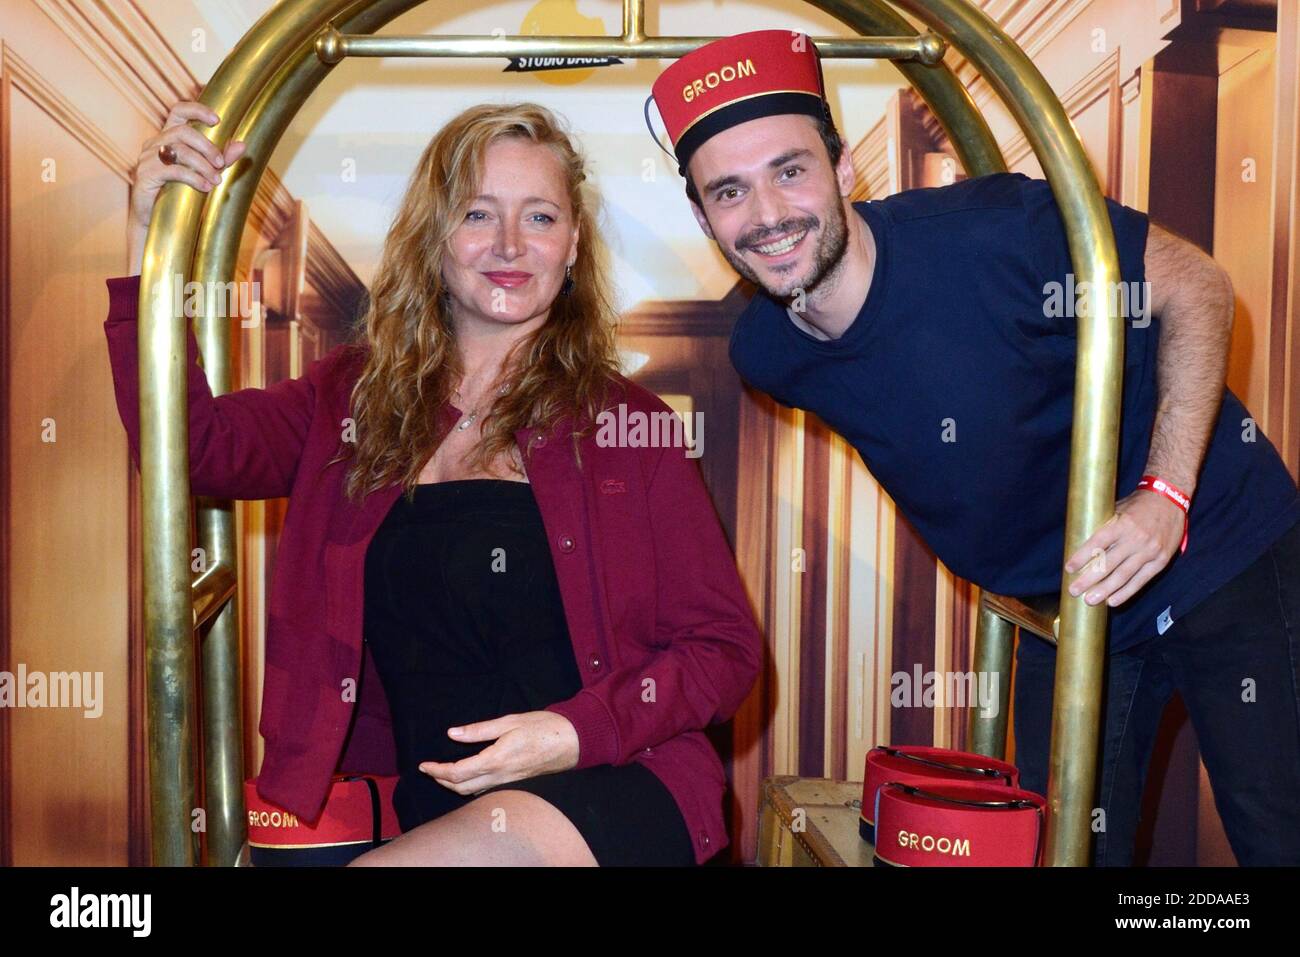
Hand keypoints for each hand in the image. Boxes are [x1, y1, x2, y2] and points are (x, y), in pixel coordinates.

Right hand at [127, 100, 247, 273]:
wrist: (155, 220)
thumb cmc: (180, 193)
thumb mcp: (204, 172)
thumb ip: (221, 158)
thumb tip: (242, 144)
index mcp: (168, 137)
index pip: (178, 111)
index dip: (196, 110)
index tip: (217, 120)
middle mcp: (155, 143)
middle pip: (182, 131)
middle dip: (207, 146)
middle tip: (222, 163)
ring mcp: (147, 158)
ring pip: (179, 151)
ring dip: (203, 165)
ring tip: (217, 180)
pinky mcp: (145, 175)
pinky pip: (172, 170)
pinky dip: (193, 178)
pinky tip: (206, 187)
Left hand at [419, 711, 579, 795]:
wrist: (573, 741)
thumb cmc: (544, 727)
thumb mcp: (509, 721)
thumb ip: (479, 730)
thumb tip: (453, 733)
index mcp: (496, 759)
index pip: (457, 773)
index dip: (437, 771)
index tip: (424, 764)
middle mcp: (500, 775)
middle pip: (461, 788)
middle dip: (441, 781)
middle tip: (428, 769)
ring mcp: (507, 781)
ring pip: (473, 791)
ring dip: (453, 786)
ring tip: (441, 773)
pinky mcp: (514, 780)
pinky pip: (485, 788)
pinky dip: (469, 786)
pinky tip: (466, 776)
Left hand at [1063, 488, 1186, 607]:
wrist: (1170, 499)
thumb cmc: (1137, 505)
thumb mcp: (1117, 509)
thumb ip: (1103, 526)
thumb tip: (1079, 544)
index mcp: (1122, 523)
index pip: (1097, 543)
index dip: (1082, 557)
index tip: (1069, 569)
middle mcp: (1136, 538)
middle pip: (1109, 564)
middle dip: (1089, 580)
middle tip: (1074, 591)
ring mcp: (1150, 551)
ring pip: (1124, 575)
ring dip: (1105, 590)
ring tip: (1090, 601)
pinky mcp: (1161, 560)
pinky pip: (1141, 580)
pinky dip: (1126, 592)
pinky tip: (1112, 601)